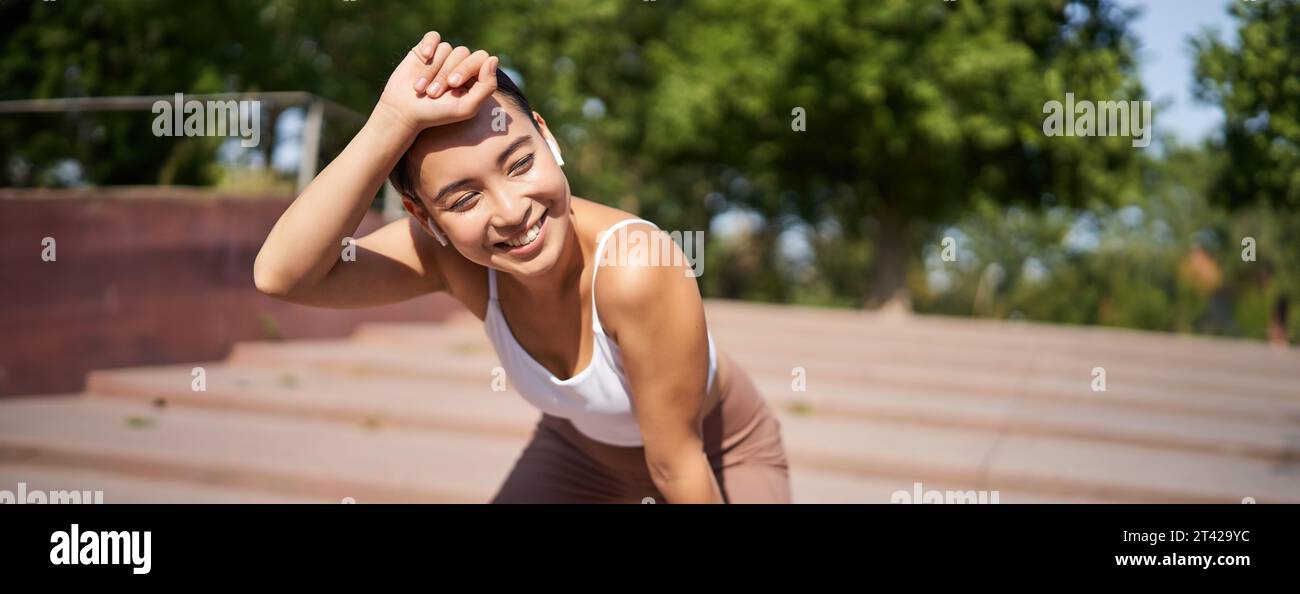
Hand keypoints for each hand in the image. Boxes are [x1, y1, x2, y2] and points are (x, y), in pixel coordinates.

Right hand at [375, 31, 499, 132]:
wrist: (404, 111)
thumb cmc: (436, 113)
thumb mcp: (467, 107)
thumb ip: (487, 86)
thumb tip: (493, 59)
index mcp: (474, 76)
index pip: (480, 59)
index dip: (466, 68)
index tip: (453, 85)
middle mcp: (460, 64)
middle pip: (462, 52)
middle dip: (446, 73)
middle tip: (433, 93)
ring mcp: (443, 56)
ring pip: (446, 48)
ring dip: (432, 70)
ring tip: (421, 88)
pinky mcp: (426, 49)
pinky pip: (433, 37)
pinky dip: (429, 45)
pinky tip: (424, 56)